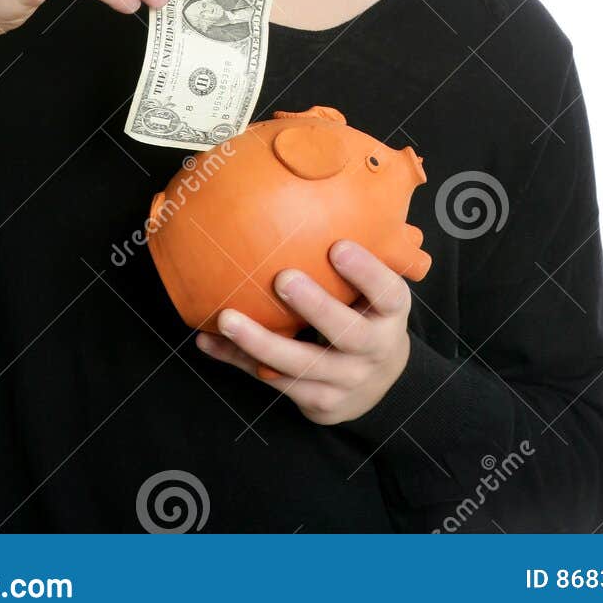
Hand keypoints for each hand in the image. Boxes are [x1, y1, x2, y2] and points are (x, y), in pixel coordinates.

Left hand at [194, 239, 411, 424]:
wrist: (379, 384)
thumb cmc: (367, 315)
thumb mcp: (377, 290)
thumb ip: (357, 260)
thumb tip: (311, 200)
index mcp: (391, 313)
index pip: (388, 292)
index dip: (366, 272)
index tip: (338, 246)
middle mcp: (374, 349)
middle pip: (346, 333)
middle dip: (314, 306)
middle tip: (283, 278)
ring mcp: (346, 381)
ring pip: (300, 365)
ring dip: (260, 342)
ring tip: (227, 318)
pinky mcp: (318, 402)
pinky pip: (273, 380)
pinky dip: (239, 359)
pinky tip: (210, 341)